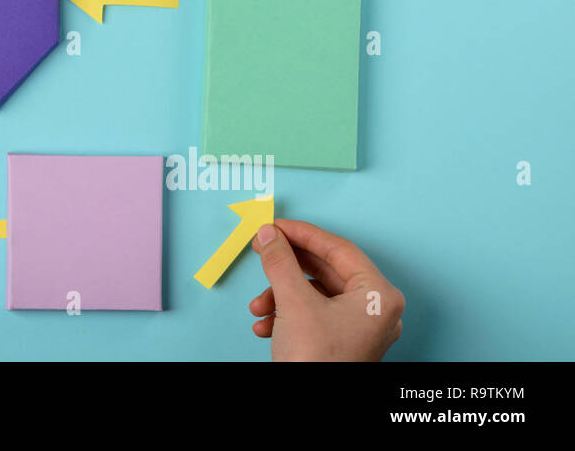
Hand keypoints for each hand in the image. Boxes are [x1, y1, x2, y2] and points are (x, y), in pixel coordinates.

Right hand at [248, 218, 403, 360]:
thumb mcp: (293, 301)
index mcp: (378, 295)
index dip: (302, 234)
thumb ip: (280, 261)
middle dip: (287, 268)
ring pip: (315, 294)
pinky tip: (266, 325)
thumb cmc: (318, 362)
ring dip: (281, 296)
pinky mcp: (345, 343)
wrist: (313, 412)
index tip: (276, 226)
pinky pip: (315, 314)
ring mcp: (361, 328)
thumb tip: (269, 234)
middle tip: (263, 251)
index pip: (339, 248)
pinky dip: (288, 315)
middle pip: (326, 271)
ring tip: (260, 307)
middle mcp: (376, 310)